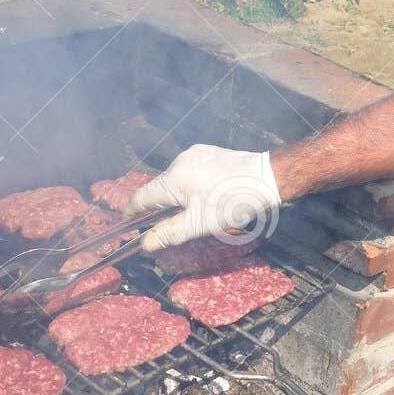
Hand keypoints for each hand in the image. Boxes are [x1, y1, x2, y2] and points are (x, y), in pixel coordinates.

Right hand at [119, 145, 280, 252]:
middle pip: (159, 187)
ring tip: (194, 210)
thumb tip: (145, 244)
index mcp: (173, 178)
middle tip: (167, 223)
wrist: (267, 178)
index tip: (127, 223)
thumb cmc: (232, 203)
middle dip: (160, 205)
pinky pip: (190, 169)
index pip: (141, 196)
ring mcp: (194, 152)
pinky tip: (206, 194)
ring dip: (177, 194)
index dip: (131, 212)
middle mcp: (179, 161)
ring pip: (175, 178)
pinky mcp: (208, 151)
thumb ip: (169, 233)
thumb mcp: (199, 225)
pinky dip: (191, 183)